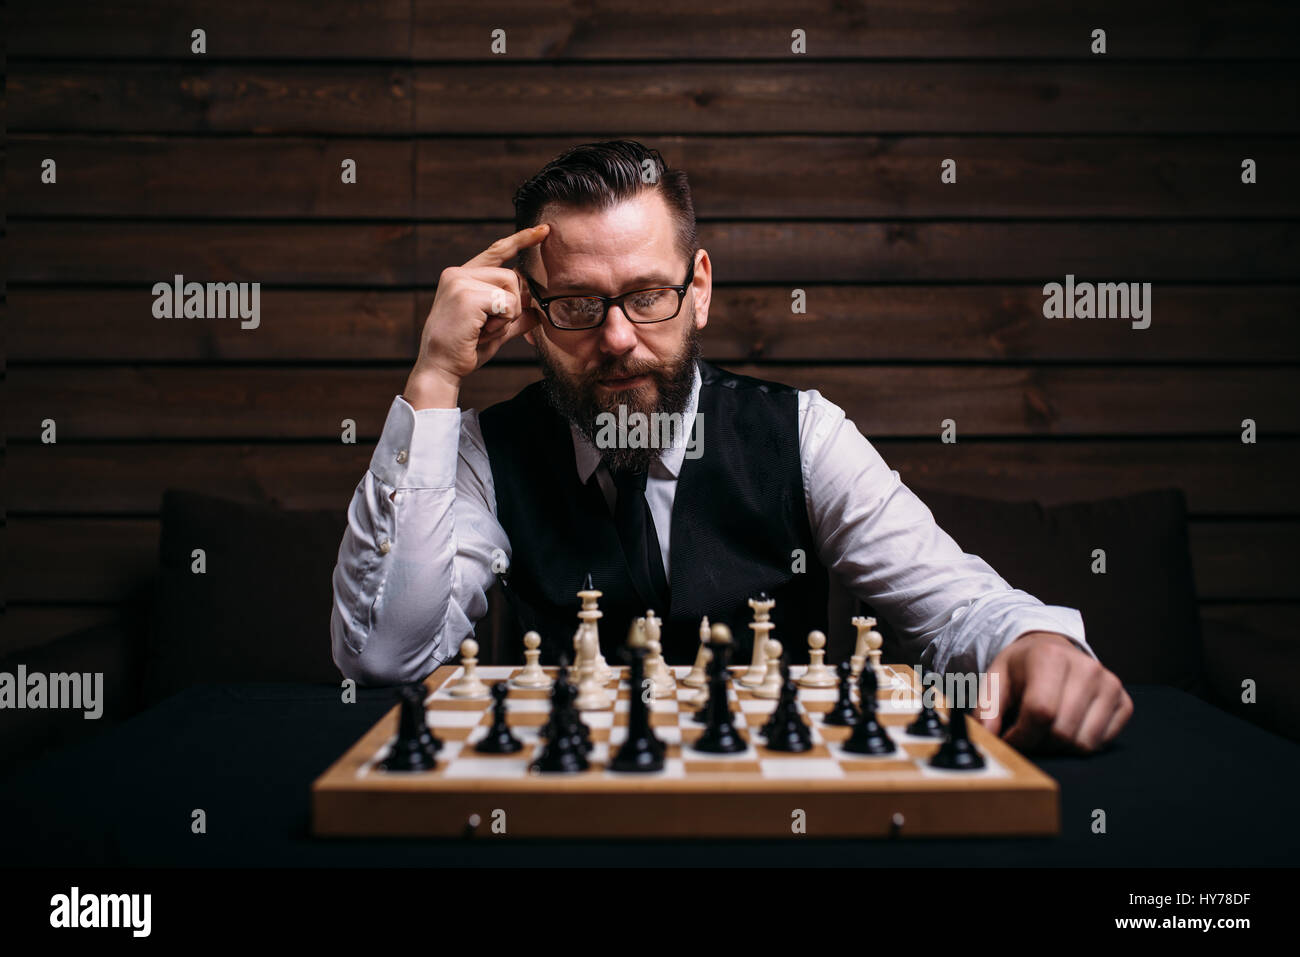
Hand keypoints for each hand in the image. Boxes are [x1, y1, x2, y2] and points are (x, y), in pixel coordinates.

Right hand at [404, 224, 549, 408]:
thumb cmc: (465, 349)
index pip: (497, 251)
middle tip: (490, 327)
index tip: (544, 230)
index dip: (522, 240)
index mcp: (462, 276)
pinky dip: (502, 323)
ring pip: (511, 289)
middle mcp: (458, 273)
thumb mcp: (495, 329)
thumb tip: (537, 312)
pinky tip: (480, 332)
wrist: (441, 368)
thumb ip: (514, 317)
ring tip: (483, 329)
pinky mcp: (466, 295)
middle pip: (512, 276)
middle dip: (512, 305)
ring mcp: (460, 282)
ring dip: (507, 316)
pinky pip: (506, 304)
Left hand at [979, 631, 1132, 753]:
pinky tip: (1069, 726)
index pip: (1039, 712)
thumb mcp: (996, 679)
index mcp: (1050, 657)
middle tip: (1028, 734)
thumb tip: (988, 737)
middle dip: (1038, 743)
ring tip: (1046, 730)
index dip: (1021, 736)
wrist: (1053, 648)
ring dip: (1060, 747)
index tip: (1010, 739)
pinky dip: (1082, 743)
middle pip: (1062, 731)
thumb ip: (987, 708)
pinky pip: (1102, 742)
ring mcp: (1110, 684)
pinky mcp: (1124, 701)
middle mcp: (1086, 668)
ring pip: (1084, 743)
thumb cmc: (1022, 667)